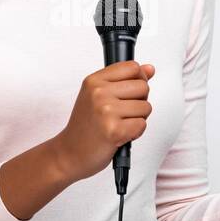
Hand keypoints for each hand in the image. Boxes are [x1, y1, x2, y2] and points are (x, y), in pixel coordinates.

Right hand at [52, 60, 155, 183]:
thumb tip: (150, 68)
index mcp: (94, 81)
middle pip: (143, 87)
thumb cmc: (86, 126)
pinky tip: (119, 135)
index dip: (138, 80)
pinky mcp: (114, 130)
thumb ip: (125, 80)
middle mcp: (98, 93)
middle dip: (139, 102)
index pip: (132, 67)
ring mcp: (106, 111)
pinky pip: (142, 125)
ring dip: (137, 119)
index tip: (129, 92)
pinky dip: (135, 133)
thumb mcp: (98, 96)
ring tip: (119, 124)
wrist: (69, 153)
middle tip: (122, 113)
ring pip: (146, 107)